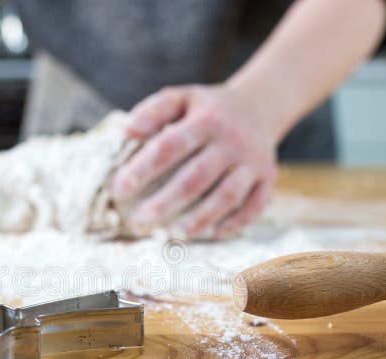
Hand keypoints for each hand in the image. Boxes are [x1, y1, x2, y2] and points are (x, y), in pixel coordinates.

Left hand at [110, 84, 277, 239]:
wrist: (260, 105)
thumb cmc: (208, 108)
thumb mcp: (182, 97)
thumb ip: (154, 111)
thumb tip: (126, 132)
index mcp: (206, 119)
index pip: (169, 146)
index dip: (142, 170)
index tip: (118, 190)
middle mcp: (232, 140)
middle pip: (195, 178)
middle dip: (164, 203)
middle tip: (138, 222)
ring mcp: (253, 161)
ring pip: (226, 197)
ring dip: (199, 219)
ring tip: (172, 234)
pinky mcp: (268, 178)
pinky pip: (254, 205)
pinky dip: (235, 222)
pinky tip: (213, 234)